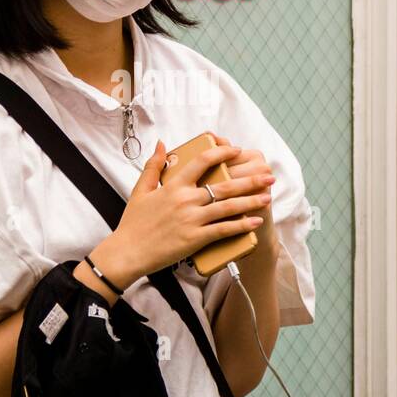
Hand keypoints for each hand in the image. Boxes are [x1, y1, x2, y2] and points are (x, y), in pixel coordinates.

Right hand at [91, 137, 274, 285]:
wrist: (128, 251)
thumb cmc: (133, 222)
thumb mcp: (140, 190)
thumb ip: (154, 166)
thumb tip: (162, 144)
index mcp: (174, 185)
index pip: (203, 161)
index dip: (223, 153)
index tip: (238, 150)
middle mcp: (186, 199)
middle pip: (225, 185)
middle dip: (250, 179)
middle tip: (268, 175)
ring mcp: (192, 219)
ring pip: (229, 207)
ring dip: (251, 200)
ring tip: (267, 196)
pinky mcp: (195, 238)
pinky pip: (224, 230)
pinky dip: (241, 225)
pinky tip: (255, 221)